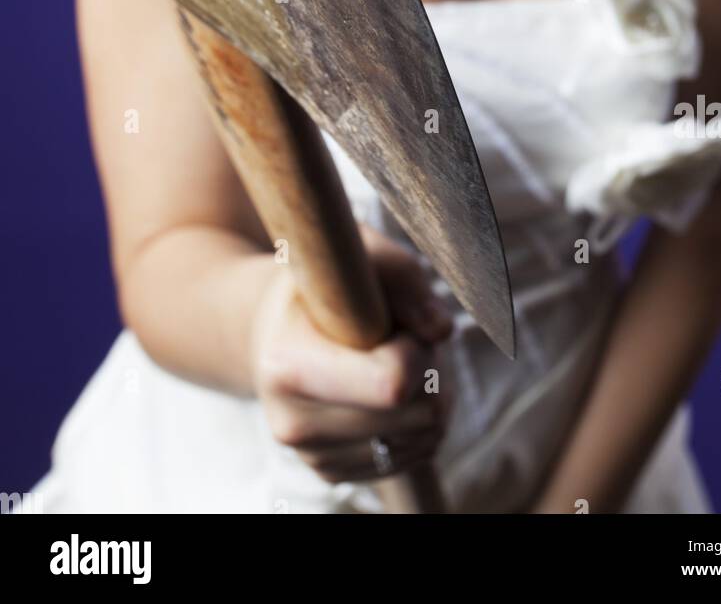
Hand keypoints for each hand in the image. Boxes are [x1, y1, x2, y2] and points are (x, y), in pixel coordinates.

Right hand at [249, 223, 454, 483]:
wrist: (273, 330)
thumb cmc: (321, 283)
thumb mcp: (355, 254)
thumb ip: (403, 277)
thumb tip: (440, 330)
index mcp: (289, 363)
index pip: (391, 384)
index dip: (417, 350)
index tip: (400, 323)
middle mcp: (293, 422)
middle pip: (419, 414)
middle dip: (429, 370)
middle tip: (401, 337)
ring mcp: (311, 456)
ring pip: (424, 439)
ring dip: (429, 397)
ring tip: (395, 361)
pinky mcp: (332, 473)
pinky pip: (413, 458)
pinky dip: (418, 424)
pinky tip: (389, 393)